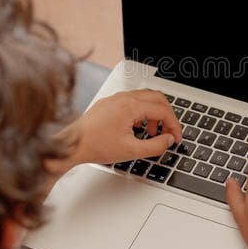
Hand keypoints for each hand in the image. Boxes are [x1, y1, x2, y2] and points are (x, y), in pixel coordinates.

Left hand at [63, 89, 182, 167]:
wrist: (72, 144)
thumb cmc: (95, 145)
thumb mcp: (131, 151)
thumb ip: (155, 146)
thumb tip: (168, 140)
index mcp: (131, 106)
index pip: (163, 110)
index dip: (174, 125)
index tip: (175, 138)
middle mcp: (123, 98)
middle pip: (157, 98)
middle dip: (167, 116)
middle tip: (169, 132)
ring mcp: (115, 98)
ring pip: (145, 98)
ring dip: (154, 114)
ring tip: (151, 133)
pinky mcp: (109, 103)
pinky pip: (132, 101)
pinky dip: (142, 112)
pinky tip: (137, 128)